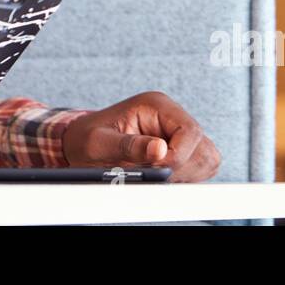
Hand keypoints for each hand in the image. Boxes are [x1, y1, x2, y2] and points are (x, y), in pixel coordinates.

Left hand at [60, 91, 220, 181]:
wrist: (79, 144)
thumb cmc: (86, 138)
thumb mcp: (99, 142)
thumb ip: (129, 146)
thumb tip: (160, 150)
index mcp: (155, 105)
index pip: (190, 130)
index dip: (179, 156)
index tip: (159, 170)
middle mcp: (170, 116)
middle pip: (202, 147)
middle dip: (182, 169)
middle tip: (155, 177)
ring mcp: (176, 133)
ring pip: (205, 159)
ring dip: (185, 176)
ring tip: (155, 178)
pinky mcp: (177, 150)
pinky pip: (197, 169)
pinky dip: (184, 179)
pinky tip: (160, 180)